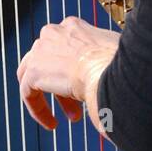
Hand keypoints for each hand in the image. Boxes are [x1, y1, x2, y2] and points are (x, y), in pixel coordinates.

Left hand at [17, 17, 120, 132]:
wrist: (111, 69)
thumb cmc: (123, 64)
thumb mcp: (116, 54)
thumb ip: (109, 61)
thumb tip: (121, 78)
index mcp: (74, 27)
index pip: (65, 47)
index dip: (74, 71)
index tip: (85, 87)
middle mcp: (54, 33)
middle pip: (50, 60)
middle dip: (64, 85)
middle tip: (78, 107)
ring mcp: (41, 50)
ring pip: (35, 75)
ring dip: (51, 97)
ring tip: (68, 117)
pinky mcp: (34, 71)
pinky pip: (28, 93)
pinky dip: (38, 108)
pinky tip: (52, 123)